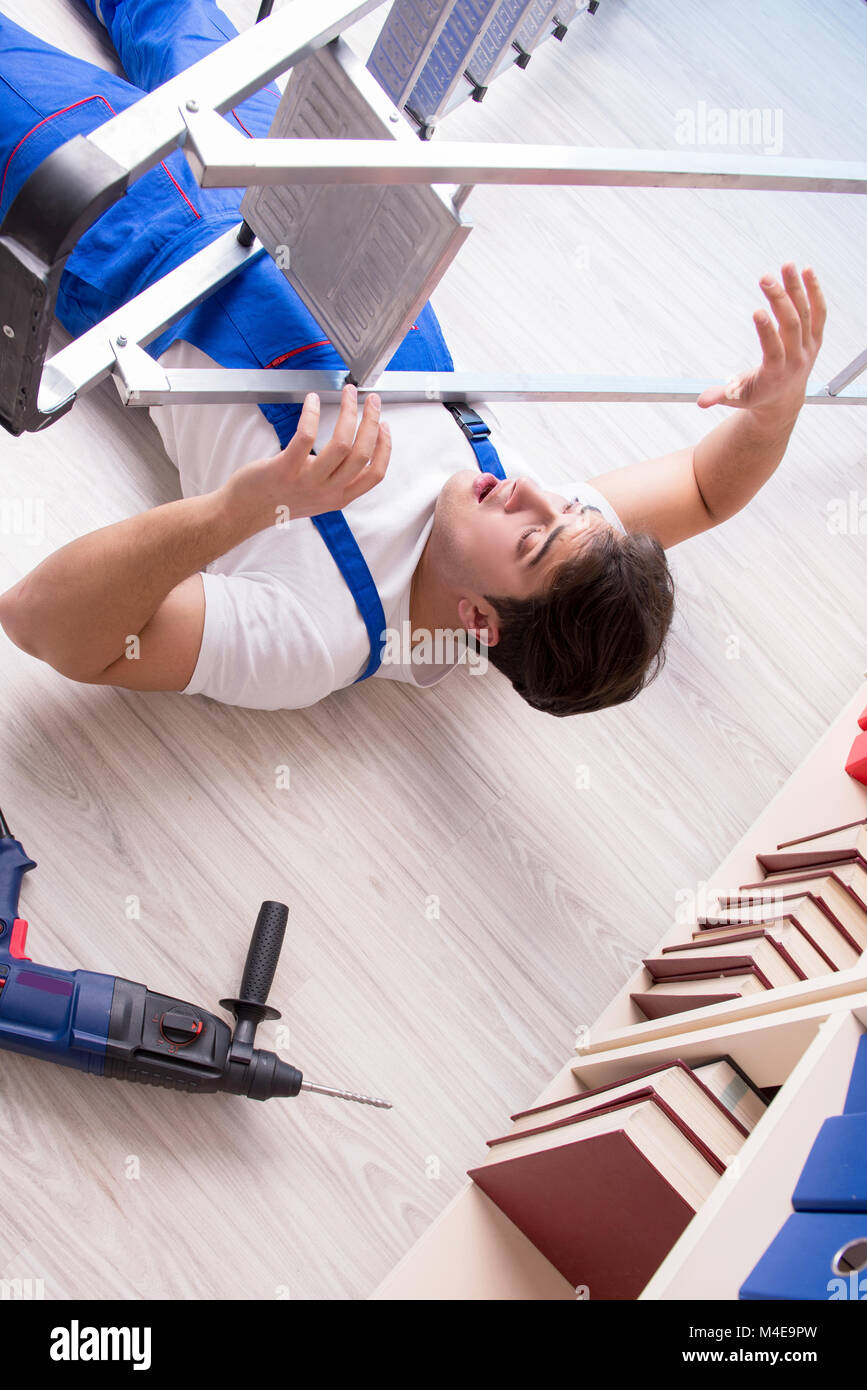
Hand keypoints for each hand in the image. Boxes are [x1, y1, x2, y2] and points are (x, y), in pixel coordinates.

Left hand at [224, 383, 390, 526]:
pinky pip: (306, 437)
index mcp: (339, 497)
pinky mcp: (285, 469)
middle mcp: (328, 492)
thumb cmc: (280, 499)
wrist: (246, 511)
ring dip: (349, 413)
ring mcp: (307, 481)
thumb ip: (337, 480)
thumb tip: (352, 450)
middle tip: (371, 400)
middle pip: (361, 454)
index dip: (385, 447)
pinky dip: (311, 413)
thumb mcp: (318, 497)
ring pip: (341, 444)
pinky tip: (312, 400)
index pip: (374, 474)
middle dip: (371, 421)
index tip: (384, 426)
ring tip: (348, 393)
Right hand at [697, 264, 825, 418]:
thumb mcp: (737, 398)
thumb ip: (721, 396)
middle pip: (792, 325)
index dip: (767, 331)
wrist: (785, 399)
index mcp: (776, 374)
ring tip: (786, 265)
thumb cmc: (757, 395)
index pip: (774, 350)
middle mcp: (797, 359)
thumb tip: (702, 401)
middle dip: (779, 300)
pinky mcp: (815, 336)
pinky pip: (818, 311)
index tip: (757, 310)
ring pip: (806, 314)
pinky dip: (814, 291)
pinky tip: (806, 271)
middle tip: (765, 278)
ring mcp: (809, 346)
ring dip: (796, 288)